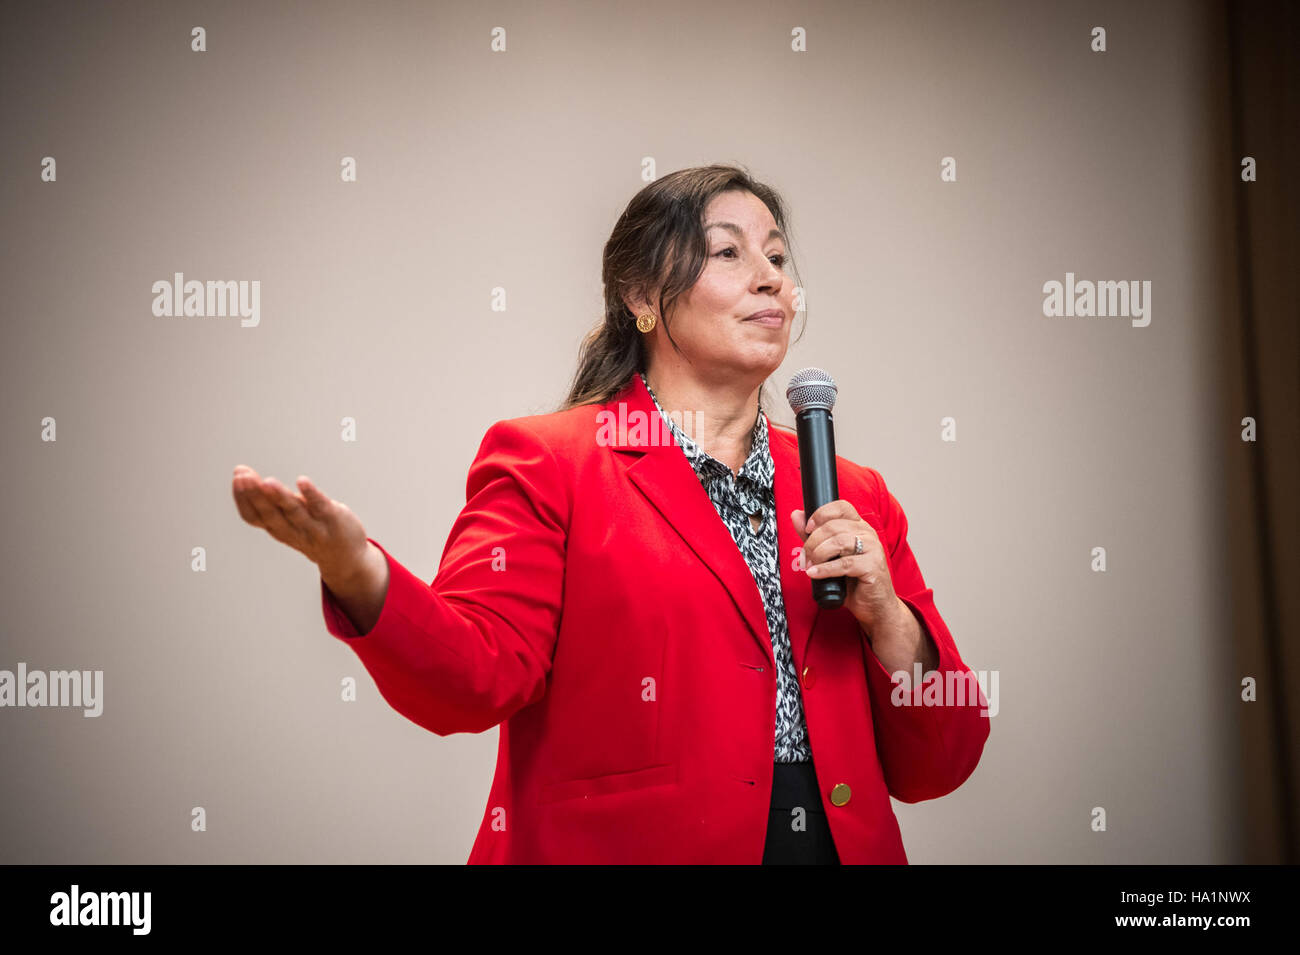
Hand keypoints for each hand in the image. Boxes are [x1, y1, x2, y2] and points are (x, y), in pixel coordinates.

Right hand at [231, 465, 369, 585]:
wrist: (345, 559)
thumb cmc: (310, 531)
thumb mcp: (283, 517)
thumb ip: (266, 497)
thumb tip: (239, 471)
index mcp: (276, 529)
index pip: (253, 517)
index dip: (243, 498)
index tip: (237, 477)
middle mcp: (292, 530)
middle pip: (270, 515)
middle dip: (255, 496)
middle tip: (243, 477)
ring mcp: (313, 526)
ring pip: (294, 512)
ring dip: (279, 497)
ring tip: (267, 482)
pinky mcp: (333, 519)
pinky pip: (320, 506)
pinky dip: (311, 494)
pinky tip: (302, 481)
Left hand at [790, 500, 897, 636]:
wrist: (874, 606)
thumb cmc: (853, 581)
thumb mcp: (829, 556)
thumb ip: (813, 536)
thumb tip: (796, 515)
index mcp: (859, 526)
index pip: (841, 507)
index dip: (821, 514)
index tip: (808, 528)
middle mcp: (868, 533)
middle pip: (834, 526)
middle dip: (812, 542)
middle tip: (804, 558)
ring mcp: (873, 549)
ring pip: (839, 542)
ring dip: (818, 554)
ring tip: (810, 566)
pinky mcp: (873, 566)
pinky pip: (844, 564)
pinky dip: (825, 569)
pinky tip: (814, 574)